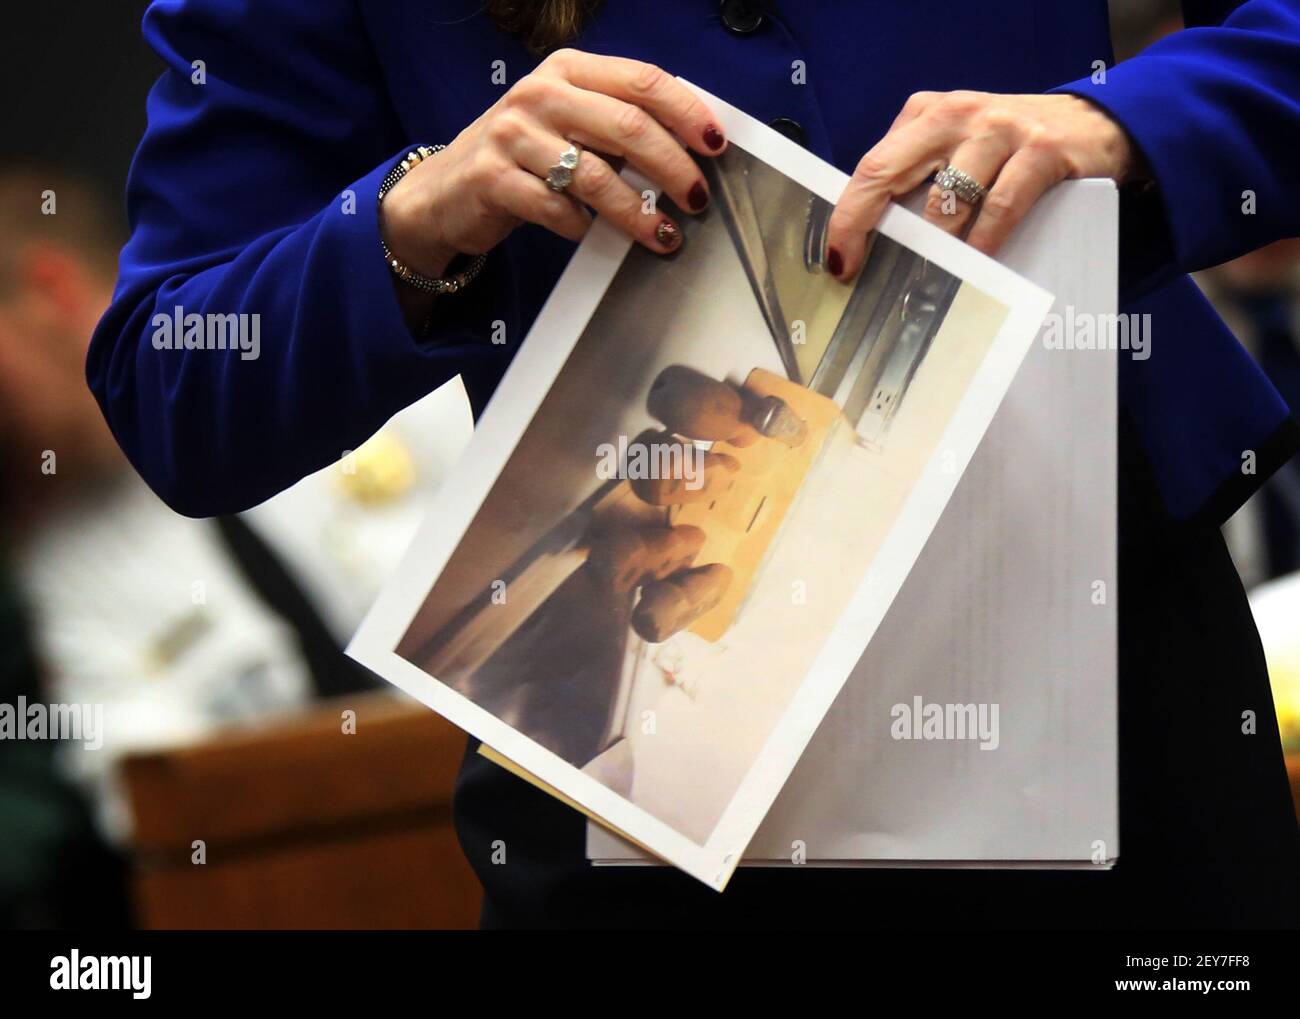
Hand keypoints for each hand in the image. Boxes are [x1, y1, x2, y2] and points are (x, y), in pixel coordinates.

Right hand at [380, 49, 725, 281]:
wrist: (445, 190)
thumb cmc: (523, 156)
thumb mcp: (567, 121)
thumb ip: (616, 123)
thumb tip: (690, 149)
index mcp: (568, 69)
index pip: (642, 80)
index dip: (687, 113)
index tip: (716, 146)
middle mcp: (540, 94)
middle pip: (628, 125)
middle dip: (673, 167)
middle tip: (697, 199)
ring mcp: (513, 135)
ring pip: (596, 175)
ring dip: (637, 212)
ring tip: (663, 234)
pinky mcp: (494, 179)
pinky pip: (558, 210)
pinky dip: (585, 229)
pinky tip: (595, 236)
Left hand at [826, 91, 1139, 275]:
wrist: (1095, 124)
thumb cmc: (1011, 147)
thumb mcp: (958, 146)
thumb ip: (919, 172)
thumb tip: (871, 231)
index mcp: (926, 114)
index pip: (871, 165)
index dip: (848, 215)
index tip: (840, 257)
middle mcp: (956, 115)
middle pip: (889, 172)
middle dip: (865, 226)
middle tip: (858, 269)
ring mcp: (999, 130)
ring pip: (946, 198)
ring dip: (933, 245)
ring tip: (925, 278)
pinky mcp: (1040, 151)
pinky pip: (1000, 207)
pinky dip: (985, 241)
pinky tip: (978, 262)